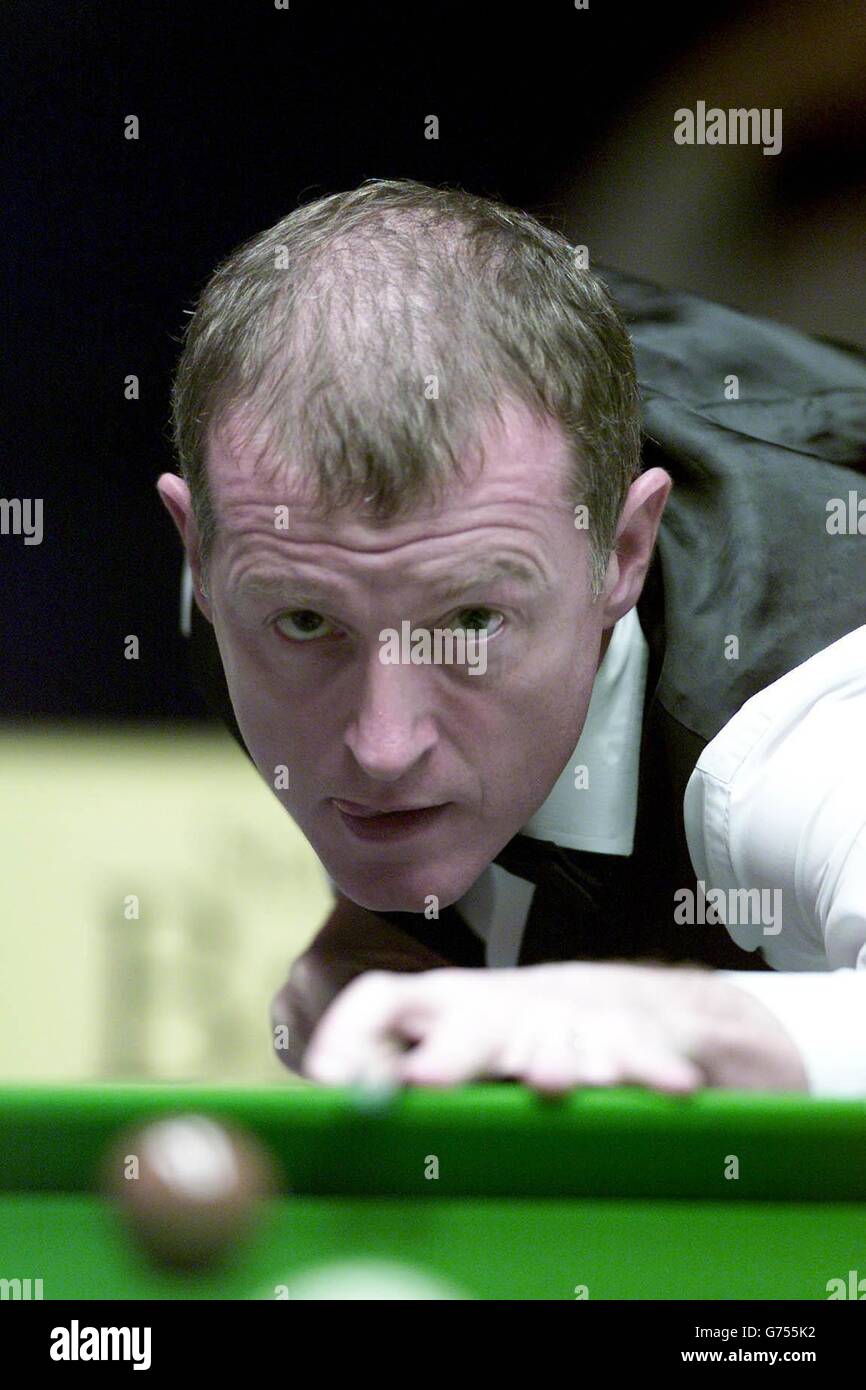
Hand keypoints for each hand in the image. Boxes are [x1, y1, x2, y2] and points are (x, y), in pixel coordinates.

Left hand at [303, 961, 808, 1093]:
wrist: (618, 1003)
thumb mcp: (451, 1040)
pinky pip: (636, 1057)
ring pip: (556, 1043)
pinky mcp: (624, 1039)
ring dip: (555, 1063)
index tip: (325, 1072)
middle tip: (429, 1081)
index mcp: (445, 1007)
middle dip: (454, 1054)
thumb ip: (395, 1060)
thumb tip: (330, 1089)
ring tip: (551, 1082)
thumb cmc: (513, 1033)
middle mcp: (499, 1010)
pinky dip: (650, 1072)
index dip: (353, 1031)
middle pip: (471, 1025)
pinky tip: (668, 1089)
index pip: (385, 997)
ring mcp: (564, 1022)